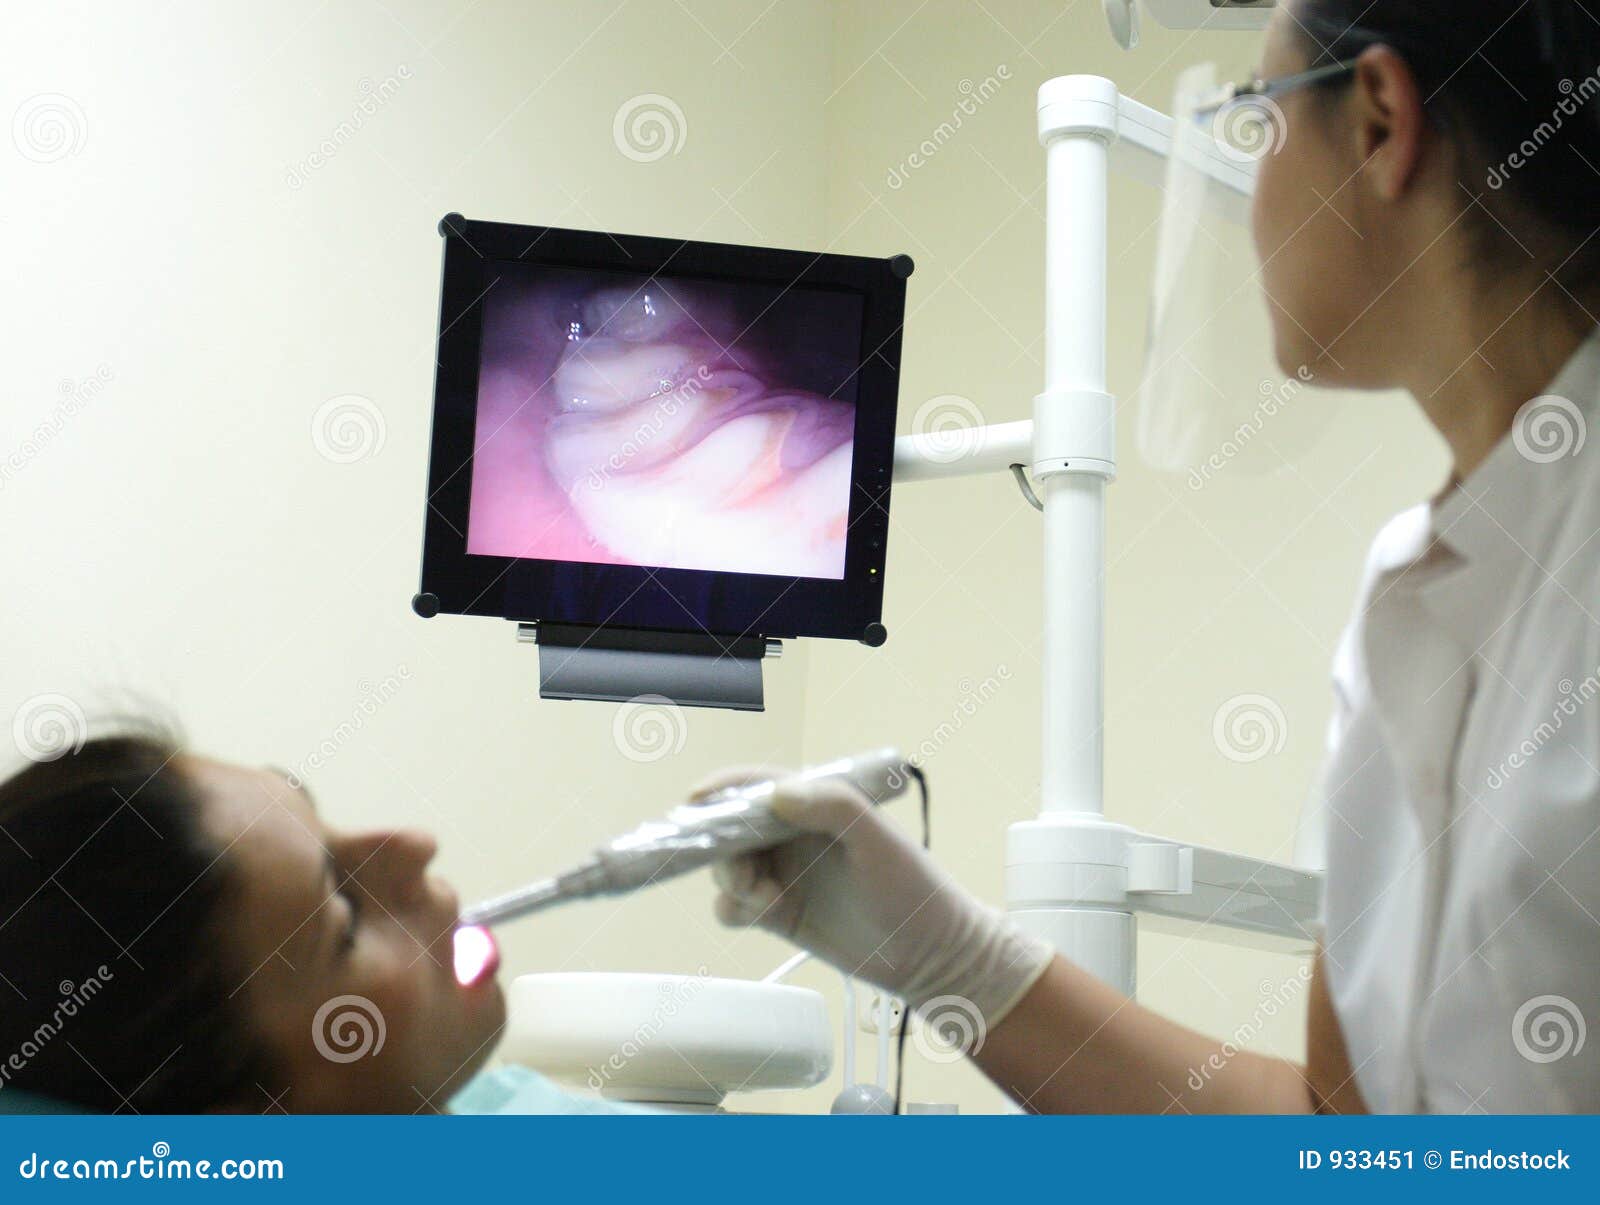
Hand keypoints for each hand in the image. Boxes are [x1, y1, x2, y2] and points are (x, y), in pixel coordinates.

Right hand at [695, 766, 1054, 1031]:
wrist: (931, 955)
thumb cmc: (913, 887)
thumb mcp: (878, 839)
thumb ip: (832, 807)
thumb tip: (775, 794)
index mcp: (818, 806)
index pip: (760, 785)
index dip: (725, 788)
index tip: (697, 800)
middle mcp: (794, 836)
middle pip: (733, 829)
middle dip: (722, 846)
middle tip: (742, 872)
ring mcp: (785, 875)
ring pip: (728, 868)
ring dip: (731, 879)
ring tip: (764, 898)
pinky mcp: (779, 914)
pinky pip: (735, 906)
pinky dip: (733, 908)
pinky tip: (761, 913)